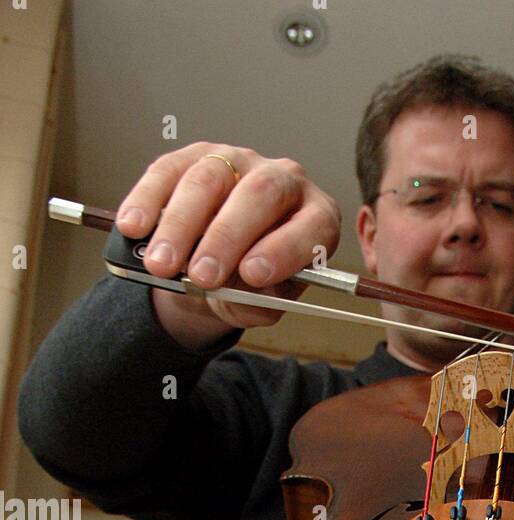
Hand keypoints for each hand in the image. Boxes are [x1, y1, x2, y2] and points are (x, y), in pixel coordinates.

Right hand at [115, 143, 340, 346]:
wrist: (219, 269)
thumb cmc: (250, 285)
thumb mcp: (262, 304)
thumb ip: (259, 303)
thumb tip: (245, 294)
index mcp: (316, 217)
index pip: (312, 226)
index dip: (283, 249)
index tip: (252, 275)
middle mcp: (283, 180)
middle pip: (258, 195)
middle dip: (225, 238)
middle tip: (201, 276)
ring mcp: (239, 162)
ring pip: (209, 180)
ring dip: (180, 226)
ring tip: (161, 265)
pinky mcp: (196, 156)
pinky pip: (168, 171)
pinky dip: (148, 201)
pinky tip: (134, 228)